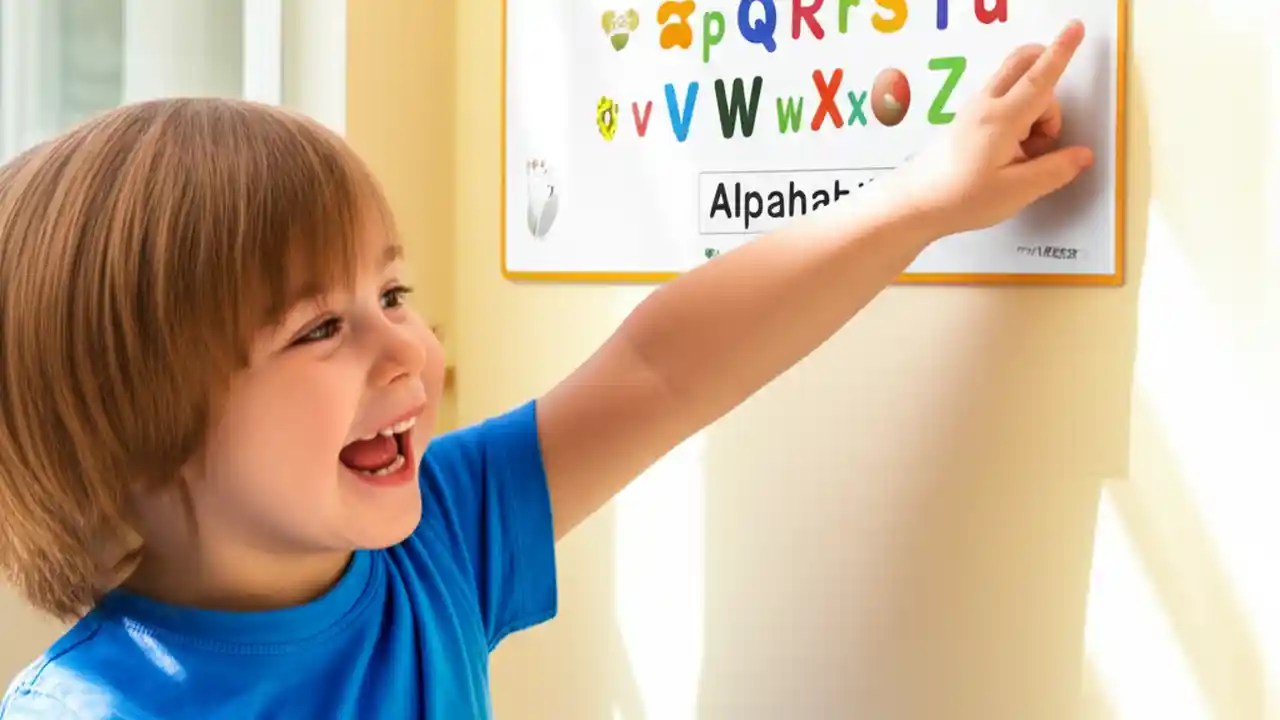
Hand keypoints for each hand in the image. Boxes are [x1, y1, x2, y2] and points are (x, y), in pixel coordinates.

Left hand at [885, 20, 1095, 236]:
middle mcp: (986, 105)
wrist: (915, 203)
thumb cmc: (961, 198)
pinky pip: (1002, 101)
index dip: (1062, 52)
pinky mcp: (968, 118)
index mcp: (1002, 118)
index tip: (1075, 27)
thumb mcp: (1017, 191)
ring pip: (1016, 85)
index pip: (1041, 78)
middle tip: (1044, 132)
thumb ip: (1055, 170)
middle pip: (1024, 66)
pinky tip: (1009, 154)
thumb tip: (1083, 155)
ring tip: (1023, 155)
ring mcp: (974, 109)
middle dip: (1047, 83)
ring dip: (1033, 110)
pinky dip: (1017, 118)